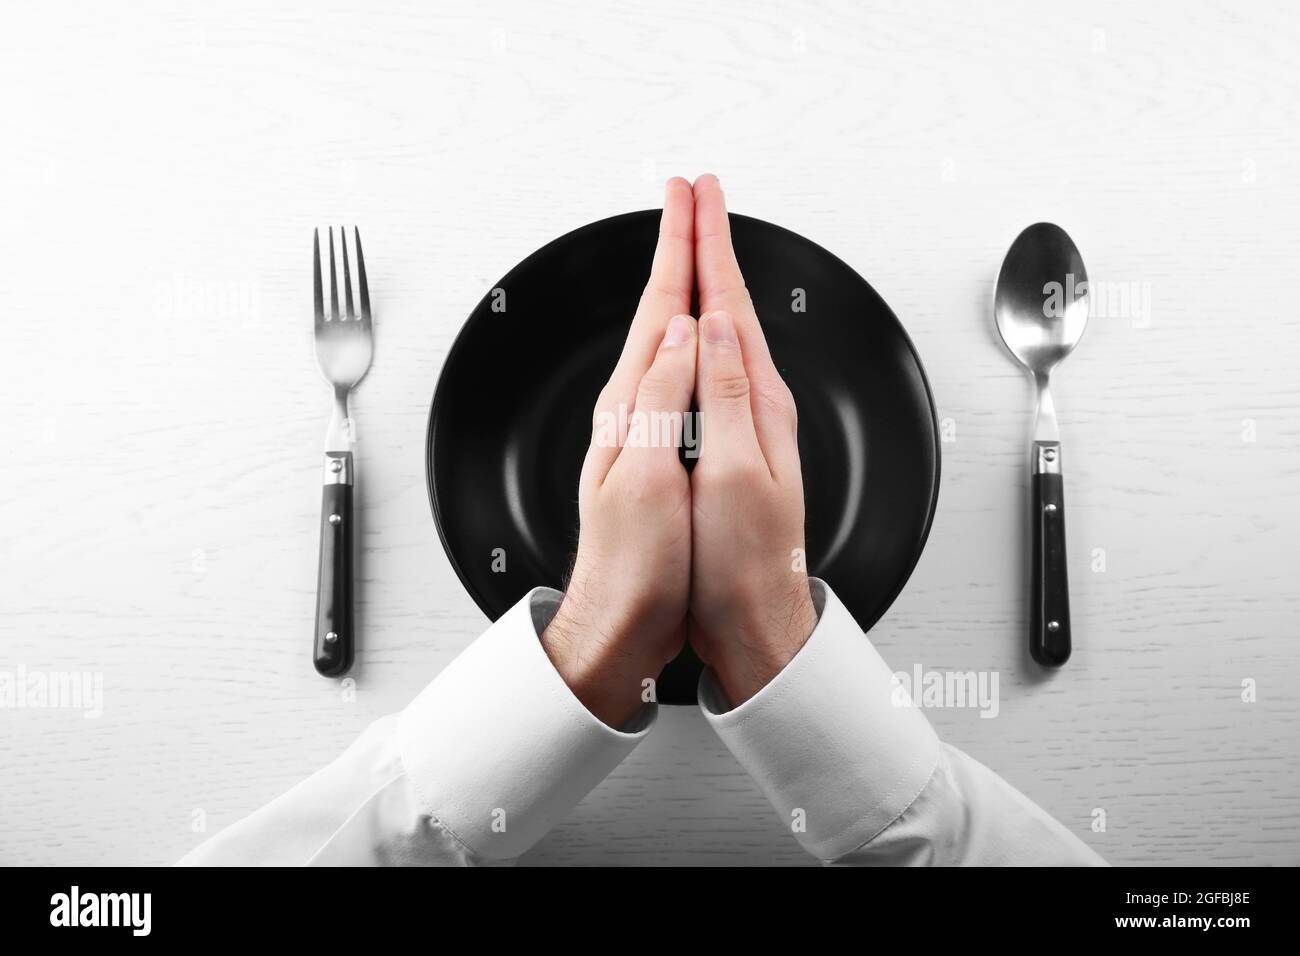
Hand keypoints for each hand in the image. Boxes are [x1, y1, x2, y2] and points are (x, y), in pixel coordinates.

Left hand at [541, 178, 696, 727]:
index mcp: (632, 409)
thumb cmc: (636, 565)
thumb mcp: (646, 480)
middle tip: (691, 194)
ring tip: (693, 244)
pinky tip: (692, 331)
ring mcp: (642, 428)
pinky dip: (684, 334)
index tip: (691, 198)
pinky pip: (672, 370)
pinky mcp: (655, 451)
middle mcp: (633, 409)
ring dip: (679, 283)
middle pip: (659, 309)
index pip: (660, 309)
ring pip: (664, 335)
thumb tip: (682, 332)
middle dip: (677, 247)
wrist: (621, 622)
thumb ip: (662, 402)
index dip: (679, 249)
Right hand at [687, 175, 817, 705]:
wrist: (756, 619)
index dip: (709, 247)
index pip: (729, 305)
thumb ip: (726, 398)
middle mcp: (760, 405)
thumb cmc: (743, 560)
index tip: (695, 197)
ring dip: (713, 279)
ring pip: (728, 329)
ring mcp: (752, 423)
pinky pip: (722, 363)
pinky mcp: (738, 444)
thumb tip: (710, 329)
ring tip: (698, 239)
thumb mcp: (736, 476)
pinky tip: (701, 327)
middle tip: (696, 193)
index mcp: (758, 405)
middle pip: (733, 305)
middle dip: (713, 244)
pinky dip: (709, 328)